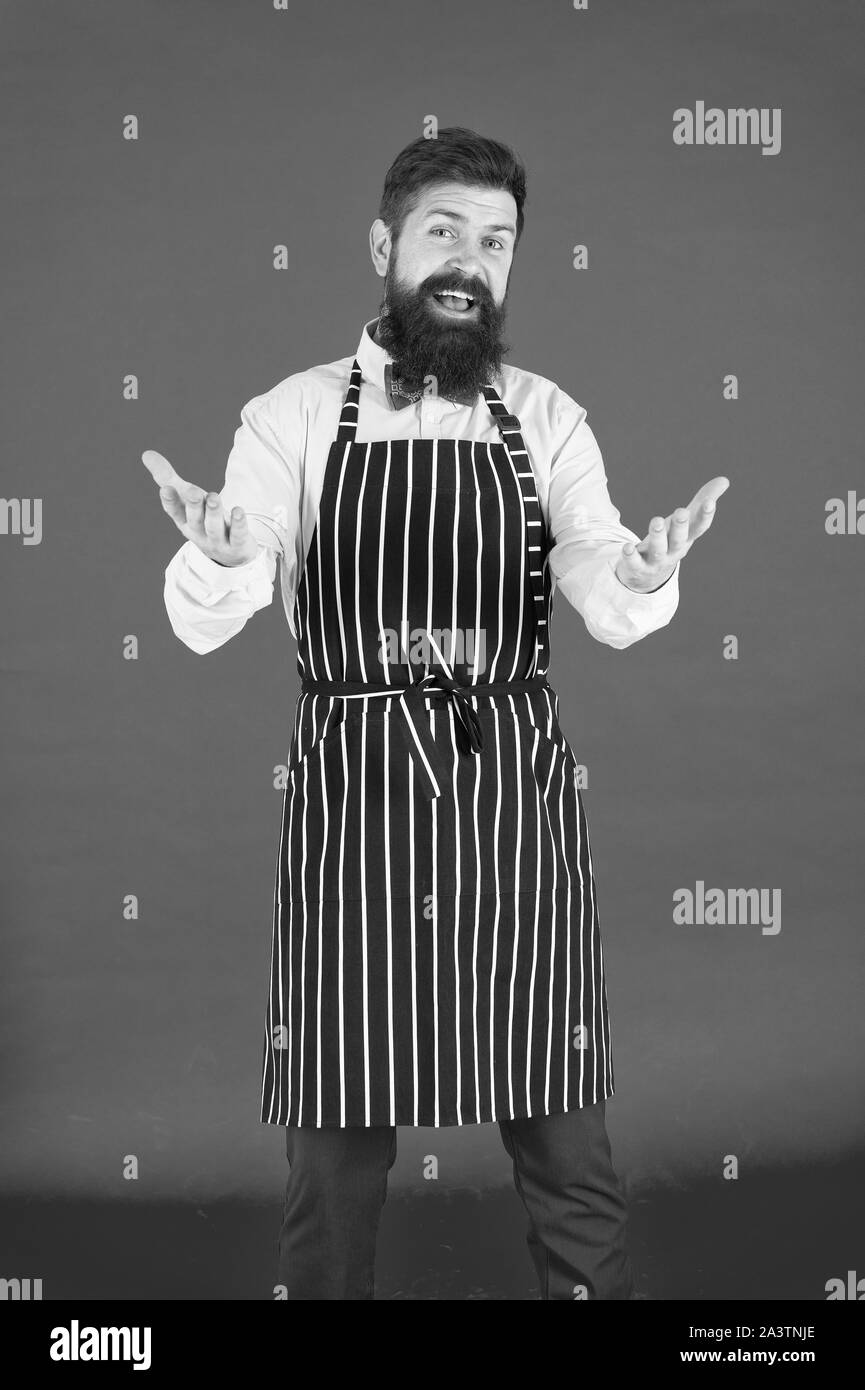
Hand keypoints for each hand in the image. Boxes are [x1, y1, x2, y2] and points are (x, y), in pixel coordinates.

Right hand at [141, 450, 259, 566]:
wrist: (228, 552)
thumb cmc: (203, 518)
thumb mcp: (186, 499)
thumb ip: (168, 477)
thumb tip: (146, 453)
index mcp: (184, 521)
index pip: (175, 512)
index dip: (170, 502)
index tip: (165, 489)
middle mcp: (199, 533)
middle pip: (194, 520)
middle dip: (193, 506)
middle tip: (193, 491)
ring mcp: (218, 541)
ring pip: (214, 528)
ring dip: (213, 513)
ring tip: (214, 497)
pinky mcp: (237, 545)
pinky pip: (237, 535)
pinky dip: (238, 524)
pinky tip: (238, 510)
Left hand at [615, 476, 729, 592]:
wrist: (650, 576)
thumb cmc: (671, 540)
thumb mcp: (687, 521)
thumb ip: (702, 500)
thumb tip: (725, 479)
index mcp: (687, 537)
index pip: (699, 527)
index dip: (706, 516)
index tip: (710, 502)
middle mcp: (674, 550)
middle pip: (679, 539)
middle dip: (680, 526)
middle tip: (681, 511)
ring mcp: (656, 561)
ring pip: (658, 550)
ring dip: (657, 536)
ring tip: (656, 521)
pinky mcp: (638, 568)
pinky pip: (634, 563)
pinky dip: (631, 556)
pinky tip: (627, 546)